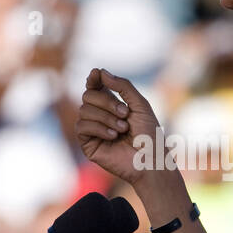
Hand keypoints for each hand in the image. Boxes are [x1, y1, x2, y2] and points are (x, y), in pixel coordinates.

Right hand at [76, 68, 162, 186]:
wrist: (150, 160)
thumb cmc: (149, 134)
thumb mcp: (140, 104)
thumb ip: (122, 86)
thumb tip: (99, 72)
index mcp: (112, 104)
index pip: (96, 87)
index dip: (93, 79)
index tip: (96, 74)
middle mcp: (100, 115)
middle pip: (88, 95)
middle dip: (107, 102)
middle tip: (125, 114)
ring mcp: (92, 129)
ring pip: (84, 110)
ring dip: (106, 117)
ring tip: (123, 129)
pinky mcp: (88, 144)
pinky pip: (82, 126)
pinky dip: (99, 128)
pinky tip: (113, 136)